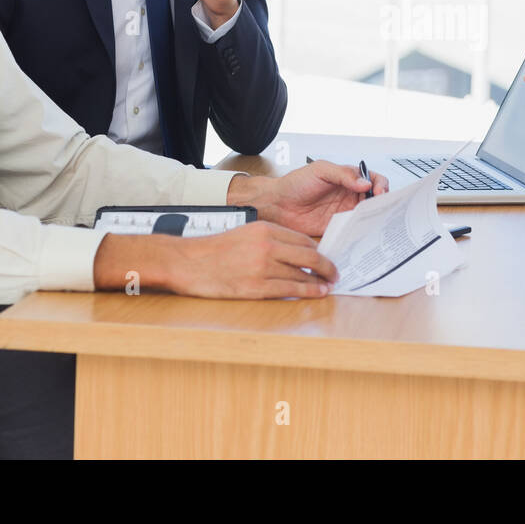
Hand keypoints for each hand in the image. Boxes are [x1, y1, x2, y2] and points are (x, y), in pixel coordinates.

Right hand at [170, 220, 337, 298]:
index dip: (319, 251)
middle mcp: (267, 246)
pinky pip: (291, 290)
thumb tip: (296, 253)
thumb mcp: (246, 234)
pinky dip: (308, 292)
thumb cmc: (215, 250)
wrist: (189, 263)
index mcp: (265, 229)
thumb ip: (270, 240)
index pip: (303, 240)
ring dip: (320, 281)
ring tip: (328, 285)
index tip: (326, 259)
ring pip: (303, 274)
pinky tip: (317, 293)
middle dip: (327, 266)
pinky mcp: (256, 287)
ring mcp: (262, 267)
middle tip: (335, 273)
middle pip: (310, 256)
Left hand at [231, 161, 388, 237]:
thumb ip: (343, 174)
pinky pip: (354, 231)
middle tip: (382, 207)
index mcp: (349, 179)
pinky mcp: (338, 228)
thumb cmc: (296, 183)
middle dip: (383, 203)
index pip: (373, 180)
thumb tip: (365, 183)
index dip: (381, 185)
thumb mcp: (320, 170)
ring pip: (368, 216)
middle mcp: (350, 195)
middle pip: (376, 199)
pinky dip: (361, 232)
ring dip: (374, 218)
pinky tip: (363, 232)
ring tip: (376, 221)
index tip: (379, 192)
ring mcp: (345, 213)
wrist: (277, 204)